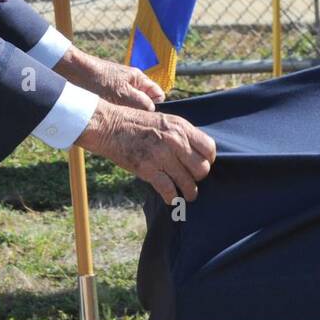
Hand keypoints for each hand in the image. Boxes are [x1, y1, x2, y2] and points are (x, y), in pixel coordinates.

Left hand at [56, 47, 163, 110]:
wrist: (74, 72)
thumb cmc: (99, 80)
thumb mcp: (123, 94)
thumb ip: (141, 102)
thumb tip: (153, 110)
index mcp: (139, 78)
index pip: (157, 94)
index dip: (156, 106)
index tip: (148, 116)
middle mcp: (131, 82)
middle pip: (144, 101)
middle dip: (139, 111)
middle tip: (131, 119)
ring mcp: (120, 88)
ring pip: (130, 105)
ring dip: (126, 112)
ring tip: (118, 117)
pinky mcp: (108, 93)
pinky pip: (119, 105)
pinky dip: (116, 110)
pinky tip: (109, 115)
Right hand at [77, 101, 215, 204]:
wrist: (110, 126)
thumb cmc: (137, 123)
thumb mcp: (164, 120)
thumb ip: (181, 134)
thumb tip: (196, 152)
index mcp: (181, 127)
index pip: (209, 148)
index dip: (207, 160)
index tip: (201, 165)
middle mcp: (175, 141)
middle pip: (201, 169)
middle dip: (198, 177)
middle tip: (192, 179)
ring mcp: (161, 156)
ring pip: (188, 182)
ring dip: (189, 192)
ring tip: (188, 194)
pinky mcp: (148, 170)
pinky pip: (168, 190)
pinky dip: (172, 198)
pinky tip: (171, 198)